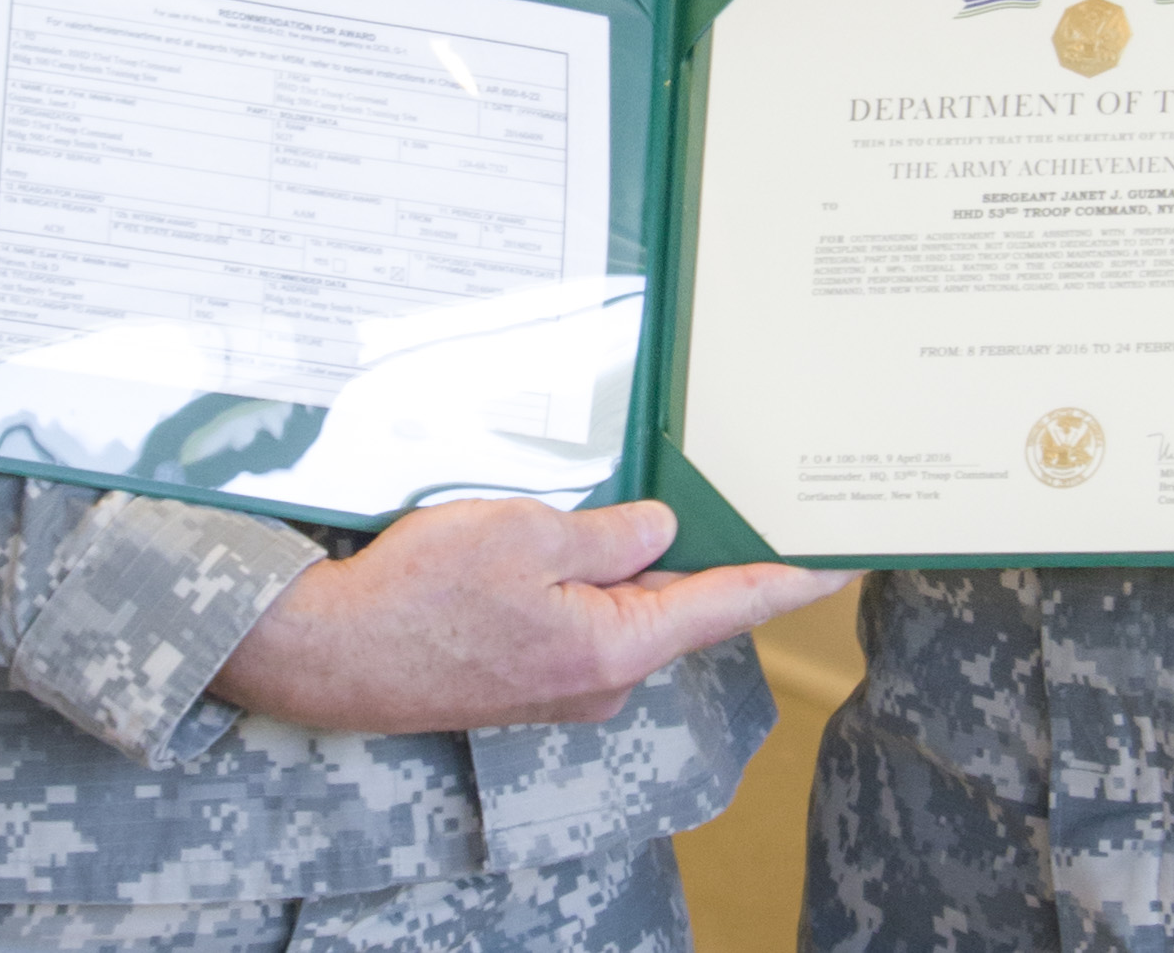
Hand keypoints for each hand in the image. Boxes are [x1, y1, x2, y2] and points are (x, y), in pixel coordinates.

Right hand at [208, 496, 854, 734]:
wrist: (328, 654)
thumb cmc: (421, 594)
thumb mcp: (525, 536)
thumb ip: (610, 536)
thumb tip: (664, 532)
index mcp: (616, 647)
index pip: (730, 604)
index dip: (792, 575)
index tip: (845, 556)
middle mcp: (602, 679)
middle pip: (682, 604)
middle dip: (710, 550)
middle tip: (749, 491)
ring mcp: (564, 682)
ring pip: (627, 606)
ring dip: (638, 559)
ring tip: (648, 496)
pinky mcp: (528, 672)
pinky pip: (585, 615)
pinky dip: (594, 575)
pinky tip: (577, 534)